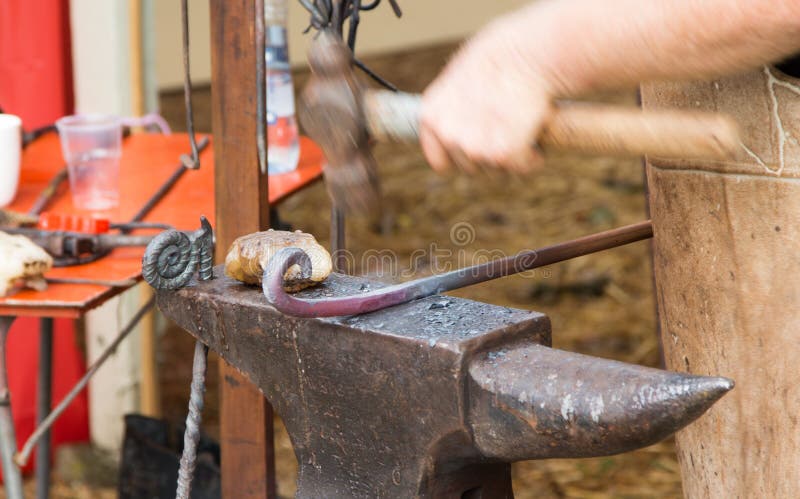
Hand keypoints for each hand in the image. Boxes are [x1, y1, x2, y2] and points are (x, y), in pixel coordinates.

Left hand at [419, 19, 554, 173]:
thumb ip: (454, 111)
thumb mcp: (461, 81)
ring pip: (494, 171)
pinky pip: (520, 167)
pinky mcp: (500, 153)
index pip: (439, 160)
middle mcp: (446, 134)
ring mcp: (472, 146)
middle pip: (470, 167)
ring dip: (510, 158)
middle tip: (508, 130)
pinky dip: (531, 157)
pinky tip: (534, 132)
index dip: (462, 156)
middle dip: (490, 156)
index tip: (480, 147)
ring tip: (520, 127)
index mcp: (431, 116)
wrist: (525, 53)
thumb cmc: (499, 59)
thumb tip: (462, 131)